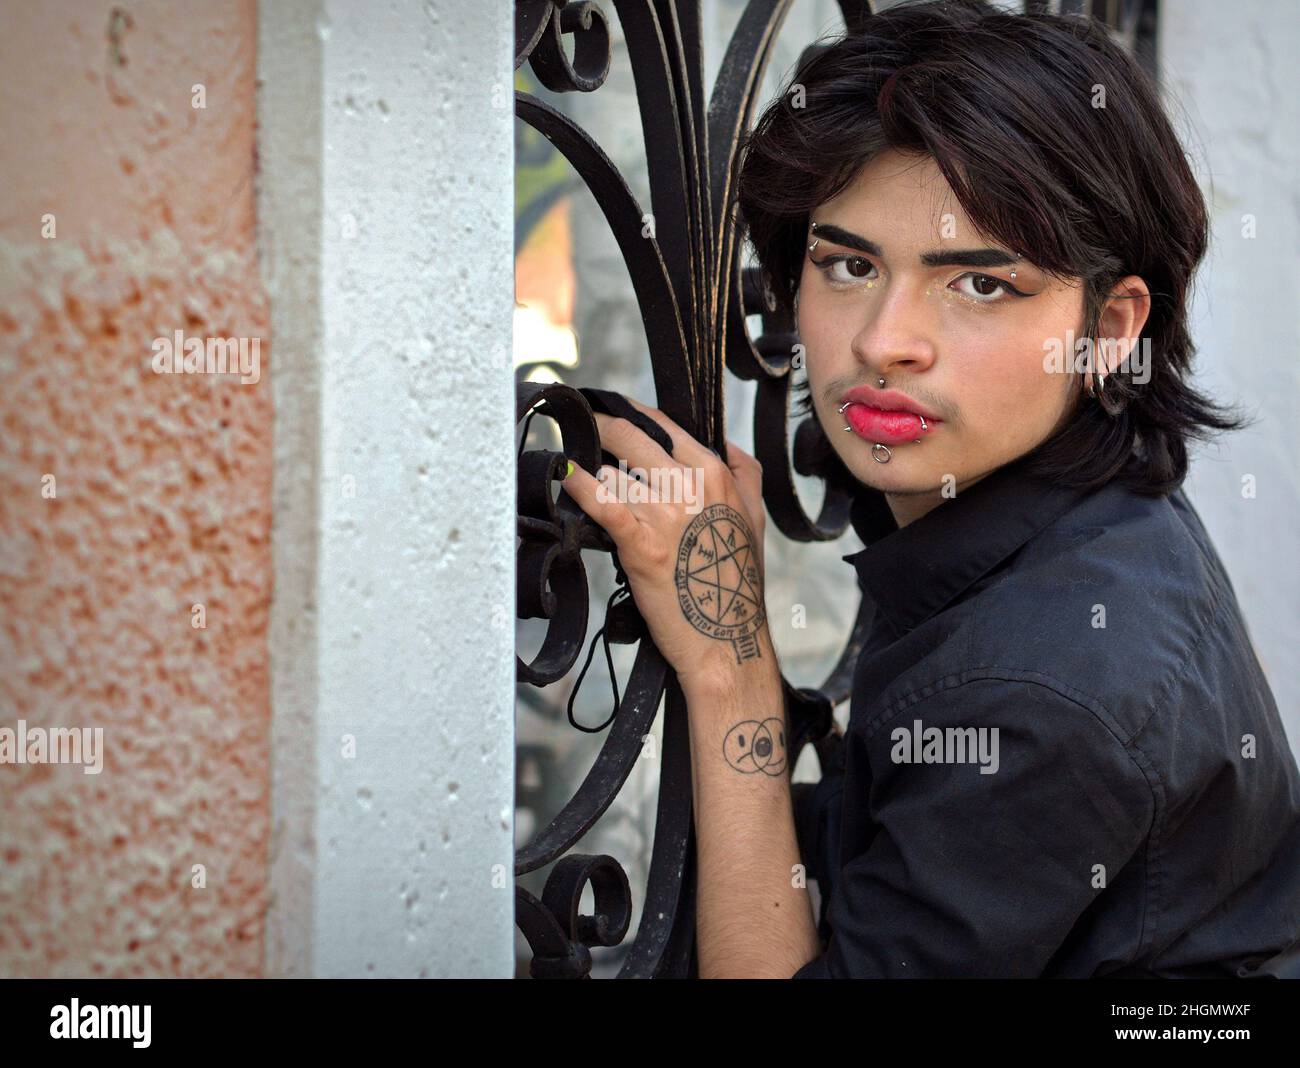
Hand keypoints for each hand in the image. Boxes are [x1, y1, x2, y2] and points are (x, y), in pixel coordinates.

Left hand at [561, 396, 772, 691]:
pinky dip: (579, 486)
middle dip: (599, 425)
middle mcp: (690, 485)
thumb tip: (725, 443)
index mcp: (715, 474)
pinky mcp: (639, 542)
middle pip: (632, 436)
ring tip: (571, 463)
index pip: (664, 426)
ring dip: (589, 467)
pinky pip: (603, 502)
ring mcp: (663, 513)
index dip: (630, 412)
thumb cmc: (736, 582)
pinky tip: (564, 474)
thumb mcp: (754, 517)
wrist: (726, 637)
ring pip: (613, 470)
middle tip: (576, 419)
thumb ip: (744, 472)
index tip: (607, 406)